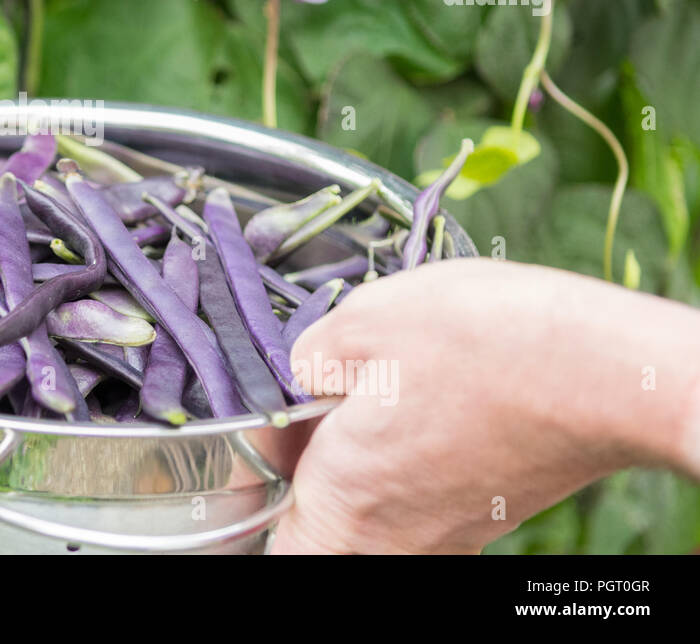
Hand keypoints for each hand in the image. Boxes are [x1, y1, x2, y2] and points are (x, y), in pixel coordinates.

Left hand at [270, 259, 699, 553]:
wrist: (607, 370)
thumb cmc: (485, 344)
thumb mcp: (359, 322)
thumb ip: (305, 360)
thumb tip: (302, 375)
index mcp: (344, 502)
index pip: (273, 541)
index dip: (256, 490)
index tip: (268, 436)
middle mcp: (392, 540)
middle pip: (319, 537)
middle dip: (305, 484)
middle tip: (313, 420)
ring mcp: (447, 537)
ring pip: (370, 526)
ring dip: (358, 478)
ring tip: (370, 409)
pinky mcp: (487, 518)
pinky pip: (420, 512)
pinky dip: (408, 473)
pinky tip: (423, 413)